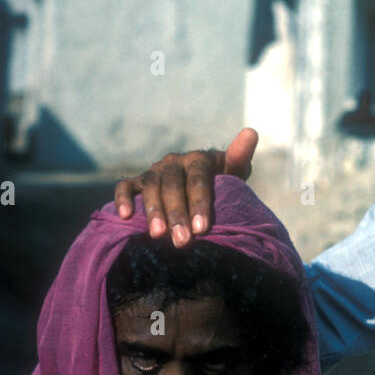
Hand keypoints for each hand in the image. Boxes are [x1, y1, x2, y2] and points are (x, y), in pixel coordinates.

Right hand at [113, 128, 257, 244]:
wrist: (200, 186)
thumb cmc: (221, 186)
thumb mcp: (234, 174)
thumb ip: (239, 158)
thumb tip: (251, 132)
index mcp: (198, 159)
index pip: (198, 179)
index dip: (199, 203)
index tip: (202, 228)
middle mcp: (174, 162)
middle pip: (173, 186)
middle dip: (177, 214)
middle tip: (181, 242)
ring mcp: (155, 170)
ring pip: (150, 187)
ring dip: (153, 211)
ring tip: (157, 235)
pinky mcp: (138, 181)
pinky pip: (126, 186)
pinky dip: (123, 199)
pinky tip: (125, 217)